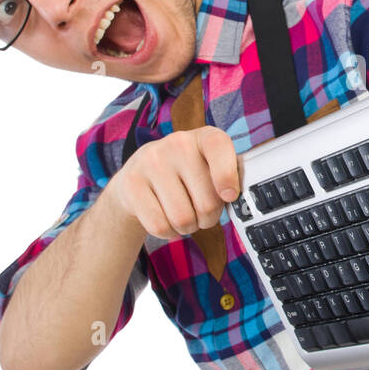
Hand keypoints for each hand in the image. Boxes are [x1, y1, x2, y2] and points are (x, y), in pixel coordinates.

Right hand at [105, 126, 239, 238]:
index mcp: (204, 137)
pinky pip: (160, 226)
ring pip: (183, 218)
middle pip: (207, 202)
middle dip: (209, 218)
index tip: (229, 196)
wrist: (137, 178)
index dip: (227, 176)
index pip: (219, 147)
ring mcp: (151, 161)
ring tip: (183, 214)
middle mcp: (177, 143)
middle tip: (201, 212)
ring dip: (188, 227)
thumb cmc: (185, 176)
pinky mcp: (131, 183)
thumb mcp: (209, 168)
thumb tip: (237, 197)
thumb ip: (229, 178)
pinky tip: (165, 218)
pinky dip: (168, 232)